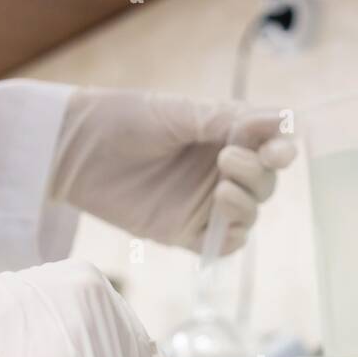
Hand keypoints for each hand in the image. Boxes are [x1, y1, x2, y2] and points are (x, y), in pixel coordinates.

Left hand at [49, 89, 295, 254]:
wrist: (74, 150)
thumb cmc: (123, 118)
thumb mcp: (178, 112)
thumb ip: (228, 119)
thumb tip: (283, 119)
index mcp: (223, 134)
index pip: (269, 145)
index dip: (282, 149)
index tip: (279, 151)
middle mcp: (219, 170)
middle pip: (265, 182)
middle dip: (256, 173)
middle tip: (226, 158)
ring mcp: (203, 203)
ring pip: (250, 214)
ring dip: (246, 204)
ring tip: (220, 188)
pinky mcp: (184, 232)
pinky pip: (224, 245)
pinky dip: (231, 238)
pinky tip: (219, 220)